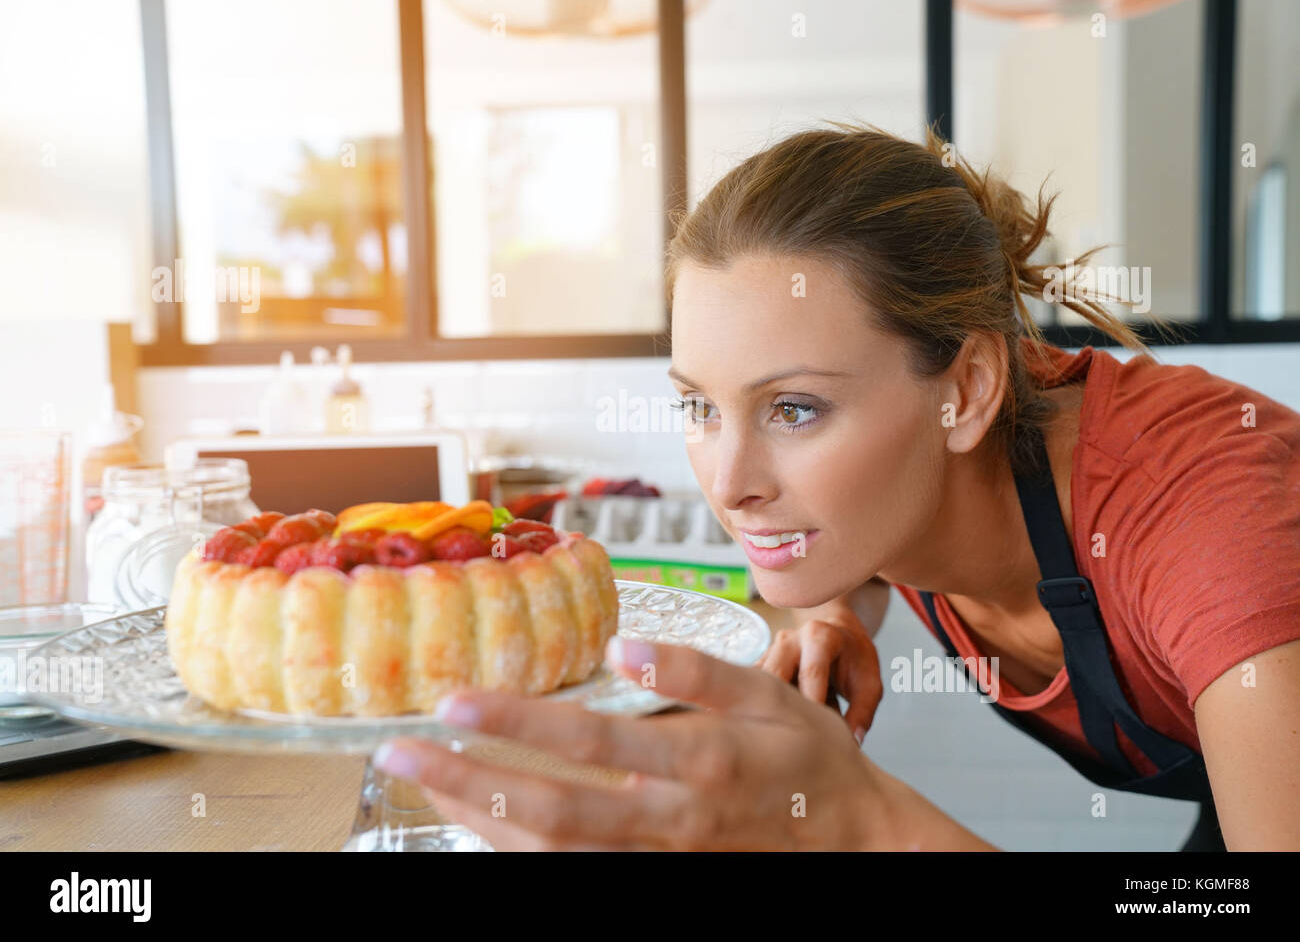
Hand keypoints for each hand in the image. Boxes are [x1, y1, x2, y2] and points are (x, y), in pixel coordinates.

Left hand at [371, 636, 894, 850]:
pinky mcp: (657, 881)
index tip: (454, 701)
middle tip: (401, 754)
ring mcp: (662, 863)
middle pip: (554, 812)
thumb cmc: (807, 761)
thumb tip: (621, 648)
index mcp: (703, 764)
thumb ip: (696, 671)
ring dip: (482, 822)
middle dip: (470, 783)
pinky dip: (520, 853)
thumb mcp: (769, 695)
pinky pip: (577, 876)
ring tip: (425, 787)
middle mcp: (673, 822)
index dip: (517, 724)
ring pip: (556, 857)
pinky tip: (481, 824)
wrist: (850, 844)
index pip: (593, 741)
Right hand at [759, 613, 882, 744]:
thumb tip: (852, 744)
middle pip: (774, 674)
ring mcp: (770, 652)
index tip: (814, 732)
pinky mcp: (759, 665)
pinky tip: (761, 731)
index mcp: (820, 637)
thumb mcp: (870, 683)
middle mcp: (789, 640)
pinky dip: (755, 710)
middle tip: (786, 741)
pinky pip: (750, 689)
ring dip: (763, 710)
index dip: (812, 700)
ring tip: (772, 739)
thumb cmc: (855, 660)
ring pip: (757, 683)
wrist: (837, 634)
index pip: (812, 671)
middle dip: (778, 707)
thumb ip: (863, 712)